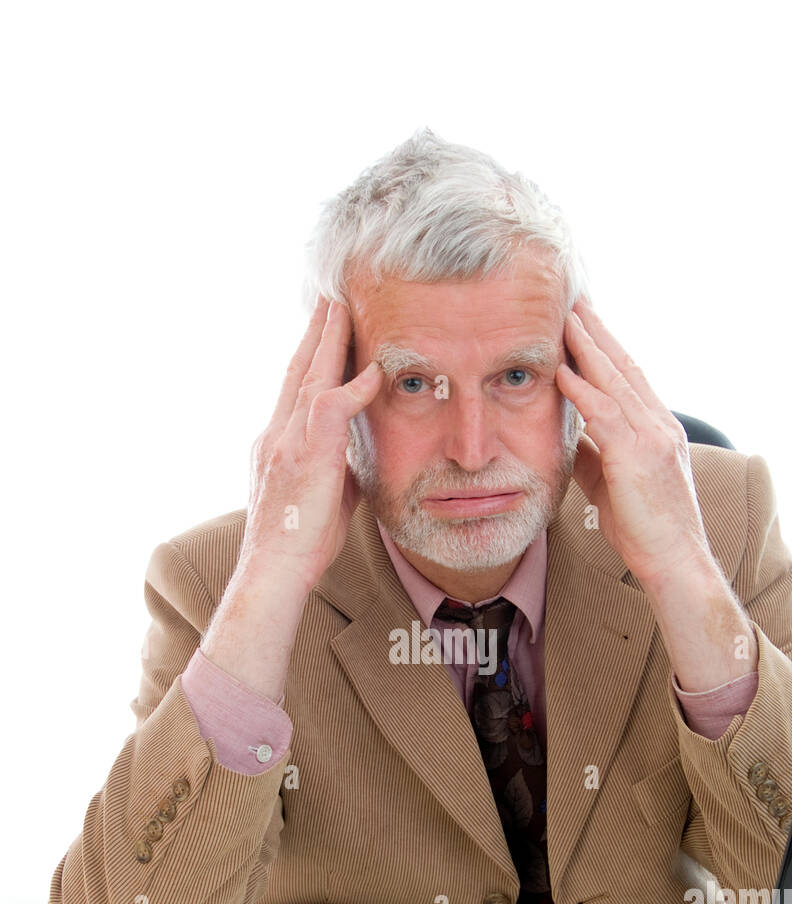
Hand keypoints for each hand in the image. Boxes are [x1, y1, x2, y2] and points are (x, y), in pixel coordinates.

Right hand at [242, 295, 382, 590]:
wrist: (274, 571)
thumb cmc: (299, 545)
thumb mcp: (325, 499)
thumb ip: (338, 471)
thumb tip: (356, 463)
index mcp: (277, 443)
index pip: (296, 389)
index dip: (310, 357)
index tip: (323, 330)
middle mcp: (276, 434)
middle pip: (297, 370)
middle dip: (315, 333)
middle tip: (328, 297)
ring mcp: (286, 442)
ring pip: (308, 377)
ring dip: (328, 340)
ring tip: (341, 306)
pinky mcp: (303, 456)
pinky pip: (329, 409)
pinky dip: (351, 388)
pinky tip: (371, 370)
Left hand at [556, 297, 710, 588]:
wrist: (675, 562)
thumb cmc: (645, 531)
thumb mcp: (610, 485)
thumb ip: (593, 456)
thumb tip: (570, 438)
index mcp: (657, 429)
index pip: (629, 376)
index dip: (606, 347)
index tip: (584, 321)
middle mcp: (659, 424)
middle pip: (624, 365)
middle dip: (597, 331)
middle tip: (574, 299)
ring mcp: (653, 437)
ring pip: (615, 381)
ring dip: (587, 347)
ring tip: (565, 318)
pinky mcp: (638, 456)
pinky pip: (605, 414)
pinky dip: (582, 390)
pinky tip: (562, 371)